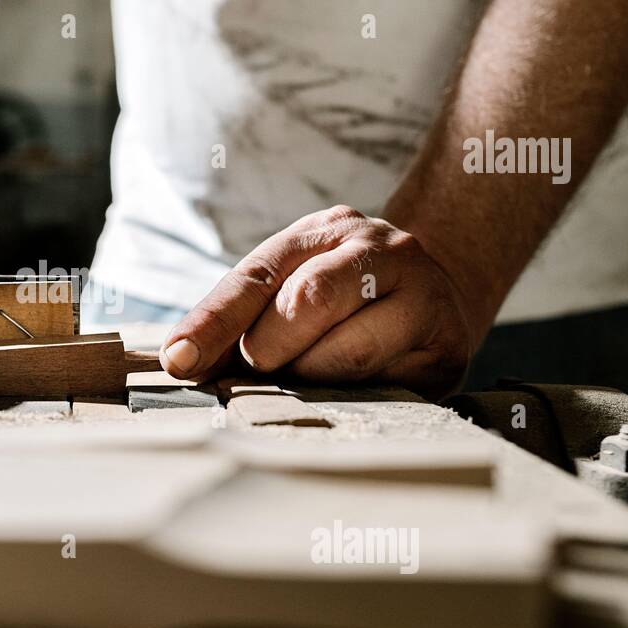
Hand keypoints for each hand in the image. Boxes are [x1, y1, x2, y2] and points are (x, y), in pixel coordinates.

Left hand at [158, 206, 485, 398]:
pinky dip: (357, 395)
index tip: (179, 360)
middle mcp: (379, 248)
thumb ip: (237, 322)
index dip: (212, 322)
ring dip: (313, 377)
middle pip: (307, 301)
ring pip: (348, 352)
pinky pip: (386, 385)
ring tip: (313, 375)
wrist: (439, 298)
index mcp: (323, 231)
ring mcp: (422, 293)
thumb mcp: (289, 290)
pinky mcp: (448, 348)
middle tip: (267, 368)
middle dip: (271, 349)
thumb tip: (181, 361)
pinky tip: (360, 388)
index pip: (255, 276)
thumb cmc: (344, 303)